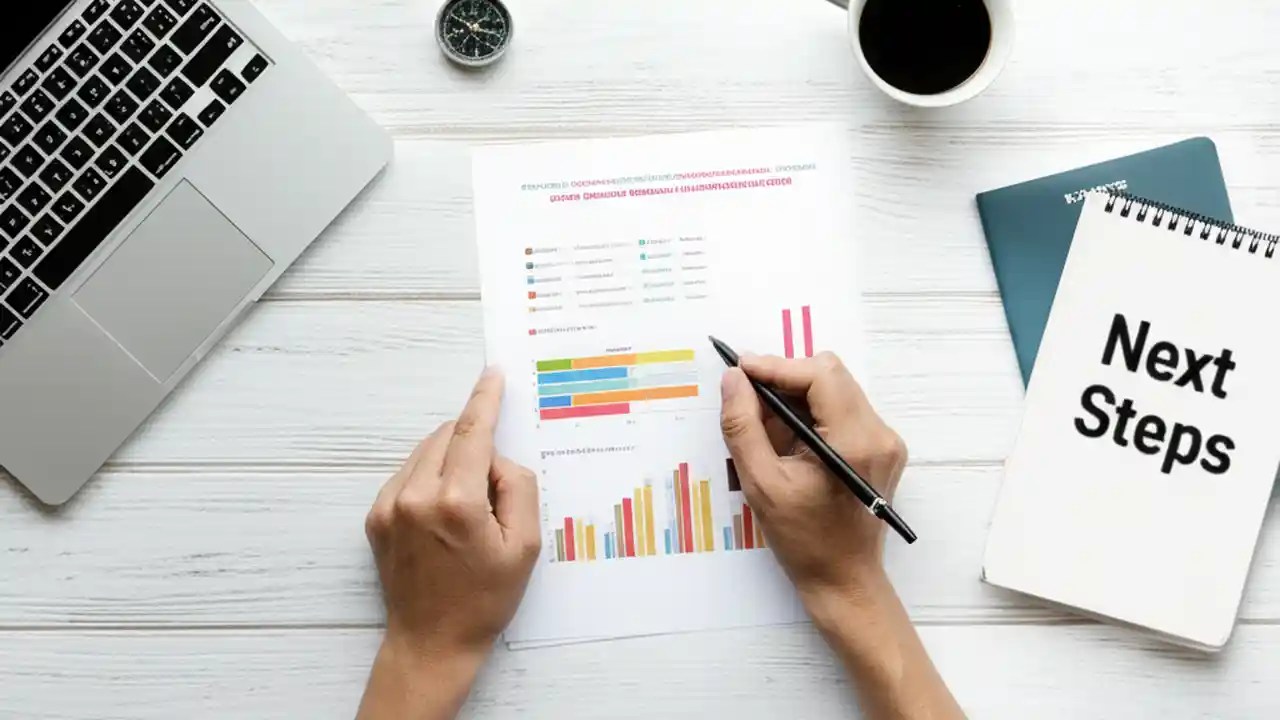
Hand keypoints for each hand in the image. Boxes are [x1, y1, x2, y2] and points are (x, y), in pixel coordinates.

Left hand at [359, 369, 540, 719]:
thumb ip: (518, 487)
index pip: (472, 433)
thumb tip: (497, 458)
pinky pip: (408, 475)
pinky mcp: (375, 517)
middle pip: (447, 437)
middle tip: (492, 491)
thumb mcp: (526, 545)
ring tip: (467, 510)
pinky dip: (430, 479)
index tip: (492, 375)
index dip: (485, 400)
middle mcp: (416, 497)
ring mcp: (389, 506)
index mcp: (456, 502)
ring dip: (450, 461)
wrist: (432, 642)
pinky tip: (443, 516)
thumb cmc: (484, 599)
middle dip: (474, 446)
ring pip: (426, 453)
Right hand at [719, 352, 907, 610]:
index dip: (776, 366)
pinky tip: (787, 437)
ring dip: (796, 394)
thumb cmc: (803, 541)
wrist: (844, 580)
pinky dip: (811, 412)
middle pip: (830, 374)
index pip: (820, 375)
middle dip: (785, 377)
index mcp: (855, 443)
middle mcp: (880, 433)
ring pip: (835, 388)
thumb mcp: (762, 484)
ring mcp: (885, 440)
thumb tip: (733, 380)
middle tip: (747, 396)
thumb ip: (744, 427)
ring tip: (764, 421)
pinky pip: (842, 409)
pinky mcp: (881, 447)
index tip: (739, 370)